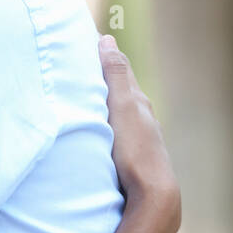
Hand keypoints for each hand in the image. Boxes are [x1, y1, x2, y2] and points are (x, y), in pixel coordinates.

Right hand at [98, 35, 180, 232]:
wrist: (152, 193)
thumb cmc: (135, 148)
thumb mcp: (122, 106)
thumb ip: (115, 75)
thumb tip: (107, 40)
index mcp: (137, 101)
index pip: (120, 69)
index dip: (104, 55)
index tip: (86, 40)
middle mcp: (141, 116)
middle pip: (121, 89)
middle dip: (103, 76)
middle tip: (80, 62)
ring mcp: (138, 137)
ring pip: (120, 111)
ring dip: (104, 101)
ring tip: (85, 94)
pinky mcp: (132, 155)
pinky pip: (117, 130)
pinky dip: (106, 121)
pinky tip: (99, 128)